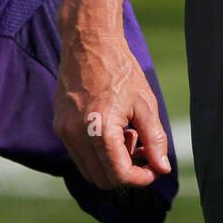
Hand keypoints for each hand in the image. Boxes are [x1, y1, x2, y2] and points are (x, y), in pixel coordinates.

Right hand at [54, 29, 170, 190]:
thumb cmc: (121, 69)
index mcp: (99, 130)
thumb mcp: (145, 102)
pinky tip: (112, 129)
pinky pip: (79, 155)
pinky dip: (97, 153)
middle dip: (126, 171)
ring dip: (111, 163)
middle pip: (102, 179)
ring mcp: (64, 132)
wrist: (90, 43)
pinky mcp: (59, 126)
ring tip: (127, 135)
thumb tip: (162, 169)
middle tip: (143, 148)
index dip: (141, 177)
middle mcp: (76, 135)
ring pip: (89, 170)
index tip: (154, 167)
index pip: (119, 175)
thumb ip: (154, 138)